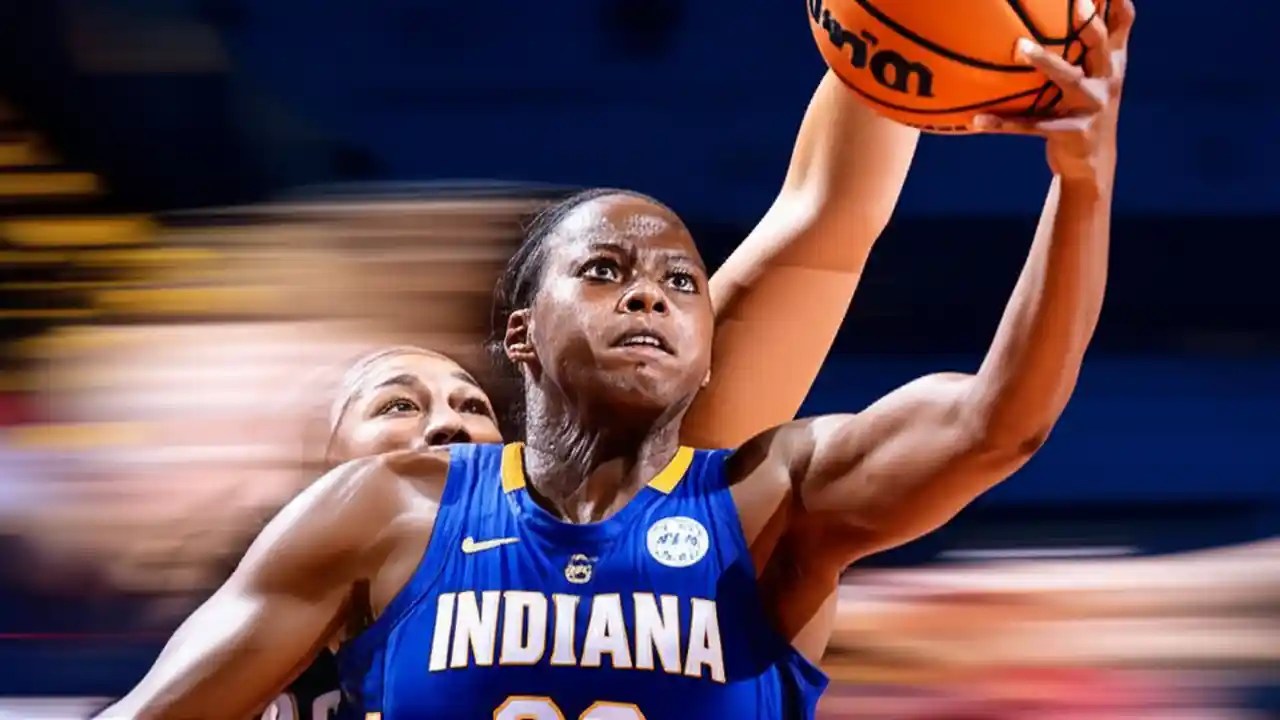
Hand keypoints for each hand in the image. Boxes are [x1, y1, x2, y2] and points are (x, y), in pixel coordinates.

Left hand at [973, 0, 1135, 182]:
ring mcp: (1091, 107)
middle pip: (1099, 45)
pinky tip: (977, 121)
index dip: (1118, 1)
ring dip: (1043, 61)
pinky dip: (1002, 123)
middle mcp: (1107, 81)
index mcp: (1112, 64)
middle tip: (1077, 3)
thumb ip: (1089, 47)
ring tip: (1018, 47)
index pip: (1121, 24)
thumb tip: (1076, 7)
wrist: (1092, 164)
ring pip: (1067, 78)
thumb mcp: (1096, 78)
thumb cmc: (1086, 108)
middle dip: (1088, 24)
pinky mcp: (1071, 133)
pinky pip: (1031, 125)